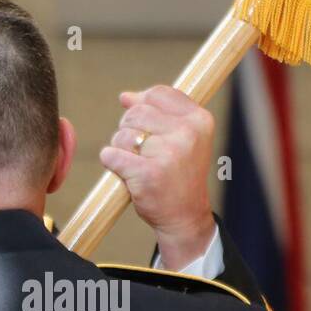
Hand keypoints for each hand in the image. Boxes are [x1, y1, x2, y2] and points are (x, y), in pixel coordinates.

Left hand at [98, 85, 216, 269]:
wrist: (185, 217)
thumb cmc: (179, 175)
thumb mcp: (182, 138)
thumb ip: (157, 113)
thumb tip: (125, 96)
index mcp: (199, 120)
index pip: (158, 94)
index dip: (142, 104)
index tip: (143, 125)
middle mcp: (187, 134)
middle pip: (136, 113)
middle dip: (129, 129)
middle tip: (140, 151)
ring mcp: (168, 153)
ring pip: (122, 135)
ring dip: (120, 149)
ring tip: (136, 165)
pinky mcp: (148, 174)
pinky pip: (112, 155)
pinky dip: (111, 162)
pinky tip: (125, 173)